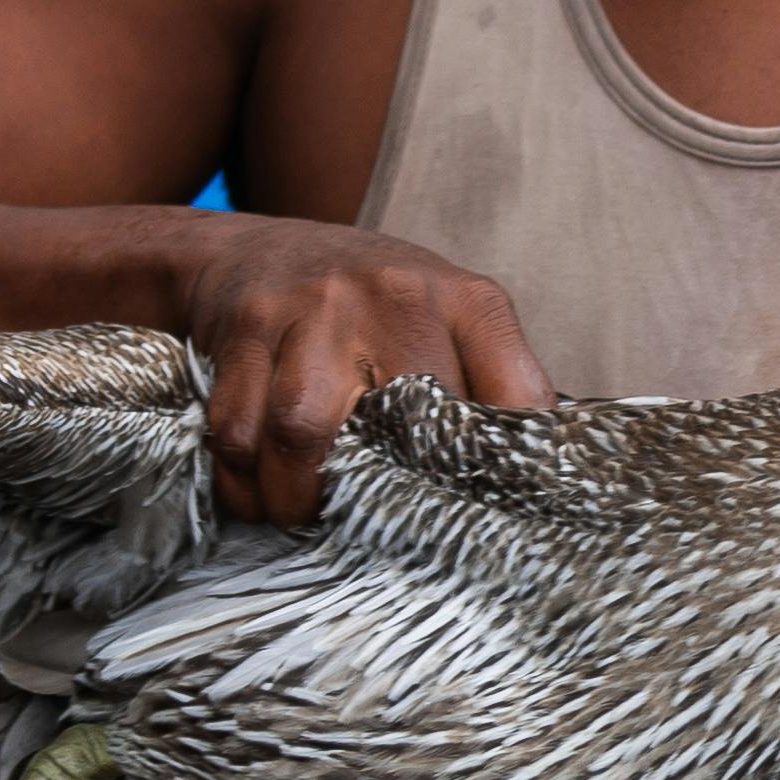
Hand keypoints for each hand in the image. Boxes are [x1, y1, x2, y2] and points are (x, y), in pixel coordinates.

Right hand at [161, 217, 554, 524]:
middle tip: (377, 531)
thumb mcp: (446, 318)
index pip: (516, 394)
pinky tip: (259, 495)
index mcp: (462, 299)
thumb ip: (491, 383)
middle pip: (405, 425)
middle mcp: (394, 293)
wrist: (258, 248)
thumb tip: (539, 481)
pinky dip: (245, 483)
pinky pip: (240, 431)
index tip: (494, 518)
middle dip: (387, 497)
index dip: (511, 469)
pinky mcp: (247, 326)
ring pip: (305, 433)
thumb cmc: (368, 306)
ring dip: (299, 498)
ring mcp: (315, 306)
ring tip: (305, 517)